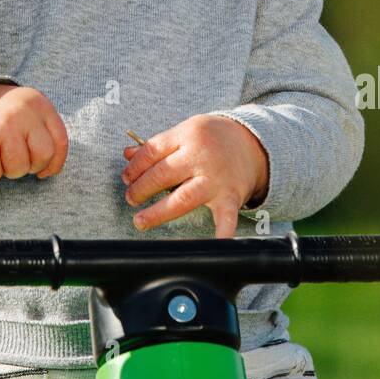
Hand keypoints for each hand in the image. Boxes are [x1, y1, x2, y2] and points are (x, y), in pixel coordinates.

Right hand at [0, 82, 68, 180]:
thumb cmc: (9, 116)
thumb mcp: (33, 114)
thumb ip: (48, 137)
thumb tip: (47, 172)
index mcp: (39, 104)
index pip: (60, 142)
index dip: (54, 163)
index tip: (43, 168)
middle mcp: (22, 112)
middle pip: (43, 156)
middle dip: (31, 164)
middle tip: (16, 154)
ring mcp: (1, 126)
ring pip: (18, 168)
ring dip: (9, 169)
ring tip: (1, 152)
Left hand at [120, 114, 269, 239]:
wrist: (253, 143)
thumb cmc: (212, 138)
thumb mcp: (186, 132)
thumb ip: (158, 145)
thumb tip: (127, 154)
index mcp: (188, 135)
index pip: (152, 151)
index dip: (135, 167)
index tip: (126, 178)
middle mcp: (201, 156)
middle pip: (163, 174)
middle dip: (141, 188)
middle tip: (130, 198)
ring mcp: (216, 178)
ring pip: (182, 198)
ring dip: (158, 212)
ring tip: (140, 221)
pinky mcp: (230, 197)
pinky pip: (226, 218)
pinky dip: (221, 234)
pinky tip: (212, 246)